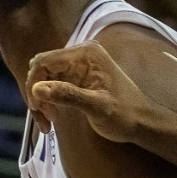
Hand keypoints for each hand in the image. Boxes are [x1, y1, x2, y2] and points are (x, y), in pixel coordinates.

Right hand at [26, 42, 151, 141]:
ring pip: (45, 78)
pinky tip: (54, 118)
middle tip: (43, 119)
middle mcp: (80, 55)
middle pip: (42, 69)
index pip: (45, 61)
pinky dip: (49, 101)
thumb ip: (68, 96)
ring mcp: (78, 65)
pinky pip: (53, 85)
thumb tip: (37, 89)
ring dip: (42, 100)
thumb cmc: (125, 115)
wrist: (142, 123)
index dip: (34, 83)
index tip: (36, 107)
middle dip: (37, 93)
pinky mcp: (77, 78)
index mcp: (86, 53)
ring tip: (48, 123)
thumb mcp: (97, 107)